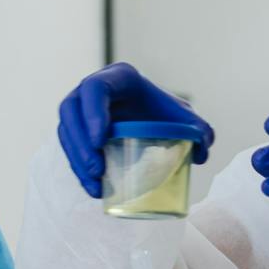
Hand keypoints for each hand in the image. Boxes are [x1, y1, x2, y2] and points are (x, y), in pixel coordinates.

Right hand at [56, 63, 213, 197]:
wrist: (150, 117)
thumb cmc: (164, 112)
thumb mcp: (184, 118)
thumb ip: (200, 131)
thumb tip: (201, 151)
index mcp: (117, 78)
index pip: (96, 88)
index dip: (93, 112)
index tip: (101, 140)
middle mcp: (91, 89)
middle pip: (72, 111)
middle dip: (80, 143)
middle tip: (98, 170)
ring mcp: (79, 110)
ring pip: (67, 132)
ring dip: (76, 160)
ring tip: (96, 186)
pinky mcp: (75, 130)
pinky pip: (68, 148)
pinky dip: (78, 170)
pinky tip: (94, 190)